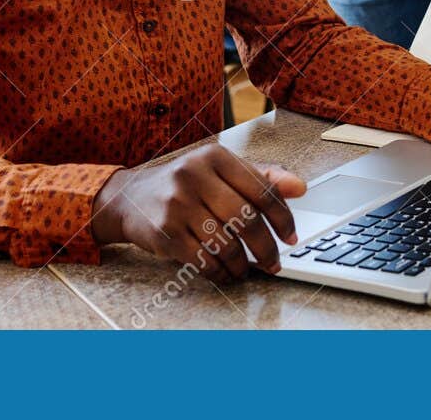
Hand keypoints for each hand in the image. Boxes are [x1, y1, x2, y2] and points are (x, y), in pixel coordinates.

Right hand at [91, 144, 305, 281]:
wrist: (130, 197)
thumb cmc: (185, 184)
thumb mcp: (221, 171)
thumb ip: (261, 177)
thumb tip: (300, 187)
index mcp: (215, 156)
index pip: (262, 188)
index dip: (283, 217)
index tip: (291, 237)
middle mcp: (194, 175)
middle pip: (246, 219)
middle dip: (266, 247)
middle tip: (274, 262)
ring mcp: (177, 204)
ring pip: (226, 244)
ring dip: (243, 264)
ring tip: (247, 269)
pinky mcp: (164, 232)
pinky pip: (203, 261)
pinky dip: (220, 273)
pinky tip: (225, 274)